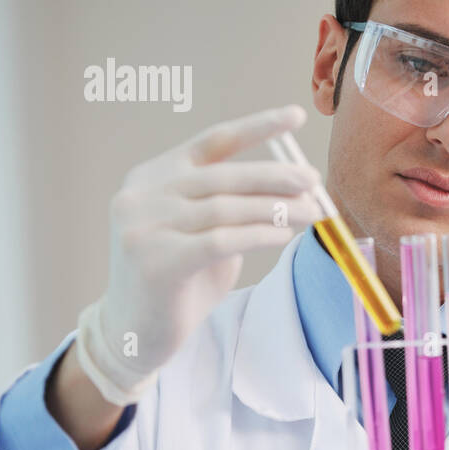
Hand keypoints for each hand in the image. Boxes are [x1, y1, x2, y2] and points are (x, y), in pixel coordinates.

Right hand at [83, 105, 323, 401]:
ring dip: (276, 207)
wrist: (134, 334)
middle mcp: (141, 194)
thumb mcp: (204, 231)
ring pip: (225, 207)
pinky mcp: (154, 261)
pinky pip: (220, 240)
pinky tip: (283, 234)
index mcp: (153, 175)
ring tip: (312, 211)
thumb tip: (297, 184)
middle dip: (276, 175)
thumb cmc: (180, 280)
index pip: (211, 141)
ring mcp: (142, 227)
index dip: (256, 127)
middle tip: (314, 179)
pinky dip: (258, 234)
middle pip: (224, 175)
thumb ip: (234, 205)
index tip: (296, 116)